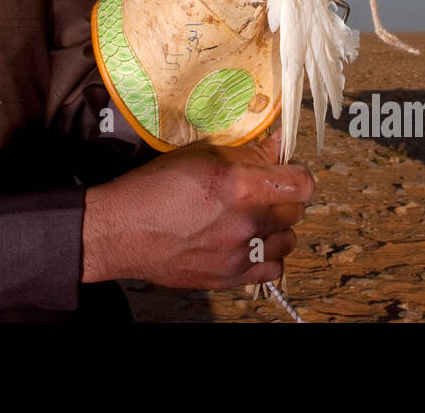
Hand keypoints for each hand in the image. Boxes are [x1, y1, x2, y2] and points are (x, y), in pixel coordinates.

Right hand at [81, 130, 315, 287]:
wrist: (122, 231)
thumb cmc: (154, 187)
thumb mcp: (198, 155)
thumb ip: (245, 152)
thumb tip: (276, 146)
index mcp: (239, 186)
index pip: (301, 183)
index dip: (298, 173)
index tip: (289, 170)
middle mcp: (246, 222)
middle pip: (295, 211)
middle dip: (284, 197)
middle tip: (264, 191)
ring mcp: (239, 254)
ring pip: (287, 240)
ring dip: (277, 227)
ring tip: (255, 218)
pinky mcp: (230, 277)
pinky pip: (272, 268)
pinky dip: (267, 255)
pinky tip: (250, 243)